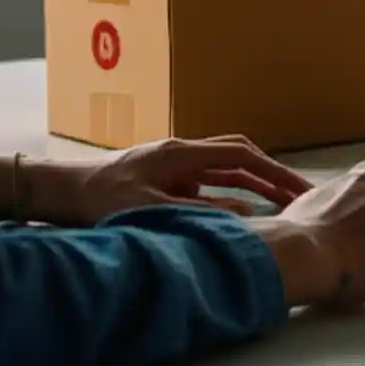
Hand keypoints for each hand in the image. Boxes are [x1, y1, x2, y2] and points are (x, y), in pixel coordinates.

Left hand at [25, 135, 313, 225]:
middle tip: (303, 194)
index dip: (273, 170)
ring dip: (257, 183)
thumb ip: (201, 211)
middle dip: (273, 174)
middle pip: (241, 157)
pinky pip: (212, 183)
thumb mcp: (151, 209)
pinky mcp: (169, 179)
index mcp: (180, 153)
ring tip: (286, 203)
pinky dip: (235, 193)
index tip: (299, 188)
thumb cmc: (98, 200)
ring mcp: (176, 165)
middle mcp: (183, 153)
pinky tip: (248, 211)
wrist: (61, 191)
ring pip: (229, 169)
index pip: (240, 155)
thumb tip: (246, 212)